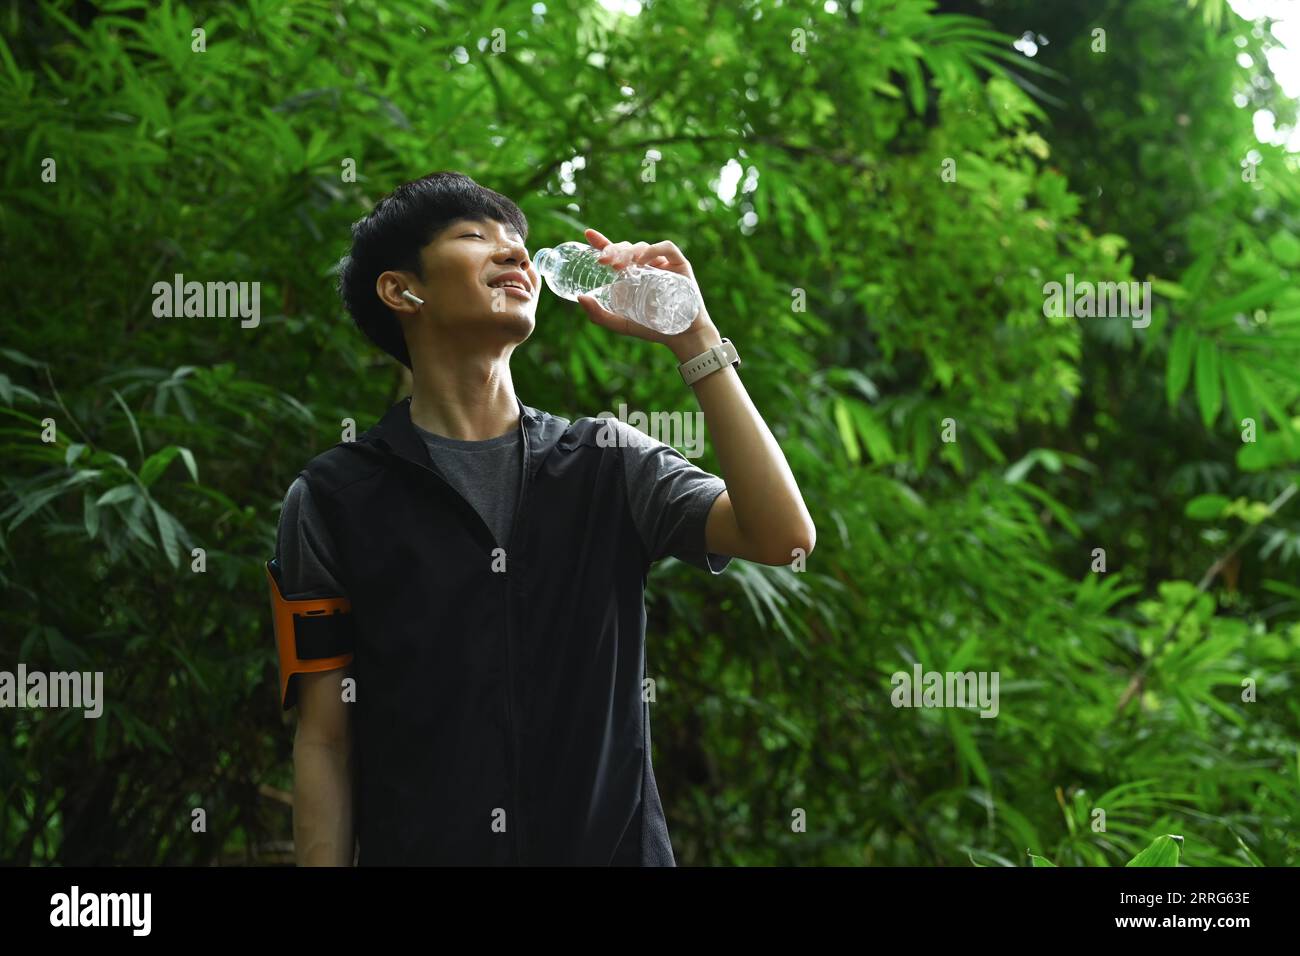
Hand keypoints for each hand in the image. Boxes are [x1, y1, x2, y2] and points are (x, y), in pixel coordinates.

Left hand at [575, 228, 720, 357]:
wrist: (683, 337)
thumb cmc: (652, 329)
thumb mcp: (621, 324)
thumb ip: (599, 315)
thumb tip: (580, 297)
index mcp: (631, 275)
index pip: (614, 254)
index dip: (601, 242)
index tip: (587, 234)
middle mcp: (645, 266)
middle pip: (626, 248)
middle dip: (613, 250)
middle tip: (603, 261)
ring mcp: (662, 264)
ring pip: (643, 246)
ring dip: (629, 251)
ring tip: (620, 265)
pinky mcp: (679, 264)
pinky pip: (666, 248)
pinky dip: (653, 250)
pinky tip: (642, 261)